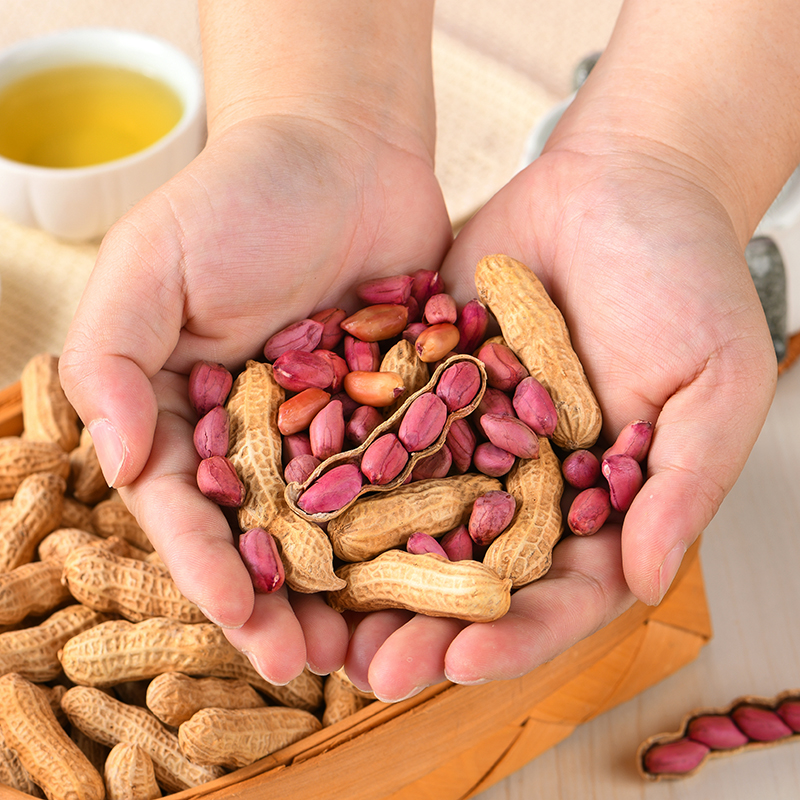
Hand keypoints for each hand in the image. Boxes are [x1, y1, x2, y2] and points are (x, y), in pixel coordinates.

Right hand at [59, 112, 450, 683]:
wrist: (347, 148)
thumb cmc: (240, 195)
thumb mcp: (151, 266)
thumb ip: (113, 360)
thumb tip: (112, 462)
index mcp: (191, 413)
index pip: (191, 508)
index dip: (211, 567)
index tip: (244, 616)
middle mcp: (264, 435)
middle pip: (269, 535)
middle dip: (284, 602)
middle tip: (310, 664)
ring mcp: (339, 428)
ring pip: (345, 525)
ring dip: (356, 587)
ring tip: (379, 647)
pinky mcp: (405, 409)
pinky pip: (414, 476)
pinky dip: (425, 524)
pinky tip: (445, 568)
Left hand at [342, 140, 775, 700]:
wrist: (617, 184)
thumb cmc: (686, 279)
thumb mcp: (713, 379)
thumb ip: (682, 481)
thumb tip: (645, 581)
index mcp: (595, 502)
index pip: (557, 590)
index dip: (516, 633)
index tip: (465, 659)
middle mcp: (520, 483)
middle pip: (467, 574)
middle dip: (421, 625)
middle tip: (369, 672)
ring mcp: (462, 437)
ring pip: (405, 521)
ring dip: (360, 574)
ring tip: (310, 617)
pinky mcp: (417, 387)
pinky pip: (371, 437)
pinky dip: (334, 474)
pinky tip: (289, 507)